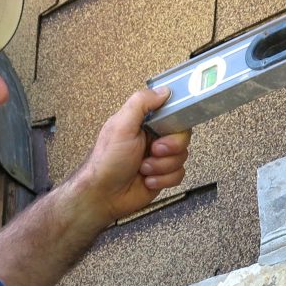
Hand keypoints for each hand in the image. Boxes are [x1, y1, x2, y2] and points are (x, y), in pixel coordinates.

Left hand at [70, 86, 191, 224]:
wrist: (103, 195)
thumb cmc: (107, 161)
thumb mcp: (121, 125)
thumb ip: (141, 103)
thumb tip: (163, 91)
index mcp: (144, 122)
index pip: (173, 114)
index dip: (176, 122)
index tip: (168, 130)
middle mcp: (153, 138)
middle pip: (182, 136)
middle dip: (170, 147)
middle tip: (154, 151)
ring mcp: (159, 158)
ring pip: (182, 157)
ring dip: (163, 166)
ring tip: (144, 169)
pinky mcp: (162, 176)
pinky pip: (179, 175)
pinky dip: (163, 180)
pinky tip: (147, 180)